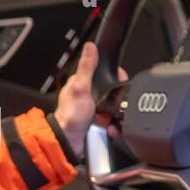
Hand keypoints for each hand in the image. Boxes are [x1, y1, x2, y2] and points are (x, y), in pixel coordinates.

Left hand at [52, 42, 125, 159]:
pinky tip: (108, 125)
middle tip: (112, 104)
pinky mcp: (97, 121)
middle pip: (110, 90)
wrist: (70, 142)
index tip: (119, 79)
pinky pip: (111, 119)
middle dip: (115, 98)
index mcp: (80, 82)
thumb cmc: (70, 116)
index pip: (102, 72)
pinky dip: (113, 123)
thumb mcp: (81, 88)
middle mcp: (86, 94)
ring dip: (114, 113)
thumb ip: (87, 67)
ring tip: (108, 117)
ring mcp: (92, 108)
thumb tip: (90, 47)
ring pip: (112, 106)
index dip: (113, 75)